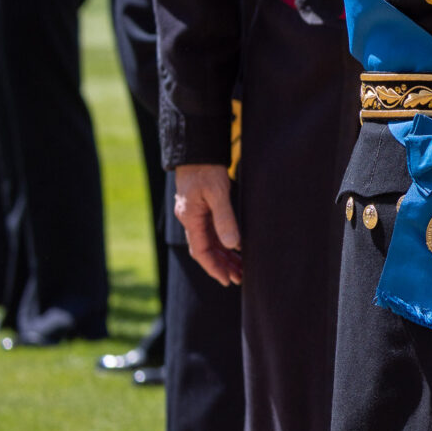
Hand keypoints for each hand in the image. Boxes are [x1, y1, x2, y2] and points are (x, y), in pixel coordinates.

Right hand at [174, 163, 242, 285]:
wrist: (197, 150)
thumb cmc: (206, 169)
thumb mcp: (218, 193)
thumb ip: (225, 218)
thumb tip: (233, 244)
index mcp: (191, 219)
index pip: (201, 251)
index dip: (214, 267)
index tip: (227, 280)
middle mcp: (191, 219)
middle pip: (206, 249)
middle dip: (222, 265)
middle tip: (239, 278)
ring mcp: (195, 214)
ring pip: (210, 241)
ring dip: (224, 255)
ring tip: (240, 268)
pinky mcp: (202, 207)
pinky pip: (212, 230)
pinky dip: (223, 240)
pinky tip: (235, 247)